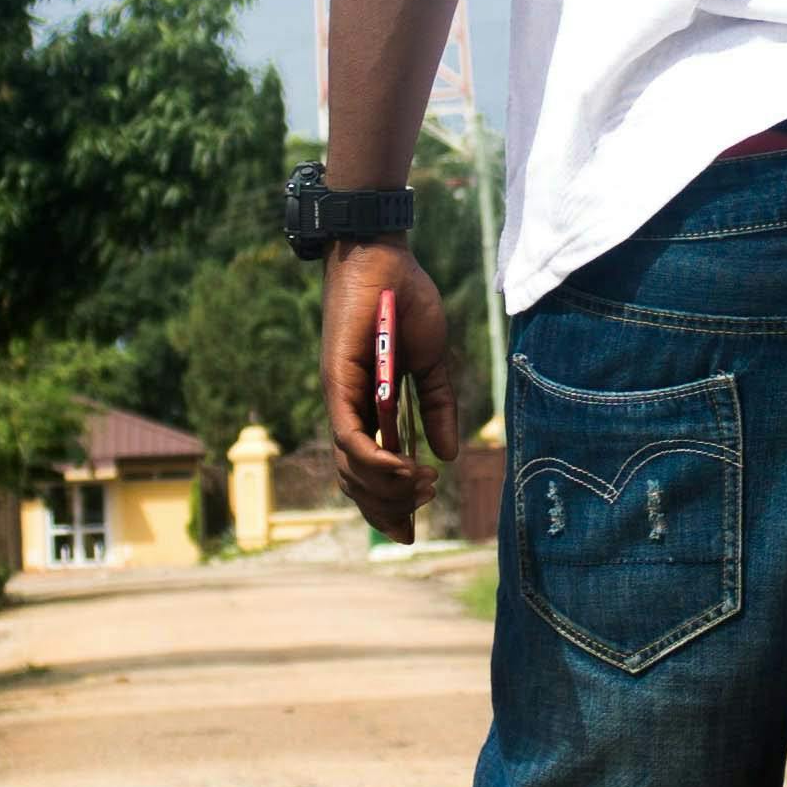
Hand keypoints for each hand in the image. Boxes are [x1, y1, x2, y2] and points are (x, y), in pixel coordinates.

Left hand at [321, 240, 459, 542]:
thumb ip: (437, 407)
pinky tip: (405, 468)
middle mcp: (347, 407)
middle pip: (355, 479)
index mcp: (367, 406)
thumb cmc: (405, 301)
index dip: (386, 504)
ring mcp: (340, 397)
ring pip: (351, 467)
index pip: (367, 469)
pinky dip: (376, 461)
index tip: (411, 529)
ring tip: (423, 486)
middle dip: (385, 509)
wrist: (384, 257)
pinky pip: (350, 438)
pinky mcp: (338, 384)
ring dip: (387, 488)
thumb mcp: (432, 362)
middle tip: (416, 520)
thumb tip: (447, 454)